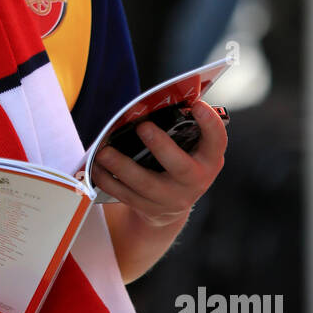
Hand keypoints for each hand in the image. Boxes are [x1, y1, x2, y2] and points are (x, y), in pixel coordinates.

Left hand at [89, 99, 226, 227]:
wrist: (170, 205)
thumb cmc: (178, 162)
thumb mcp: (190, 148)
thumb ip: (180, 129)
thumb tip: (152, 104)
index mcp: (208, 160)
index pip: (217, 141)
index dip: (210, 123)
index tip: (198, 105)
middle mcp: (195, 181)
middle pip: (180, 166)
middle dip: (161, 146)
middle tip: (143, 127)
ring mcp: (172, 198)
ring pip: (145, 184)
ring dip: (122, 166)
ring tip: (104, 151)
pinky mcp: (149, 208)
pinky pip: (125, 195)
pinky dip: (108, 180)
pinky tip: (96, 166)